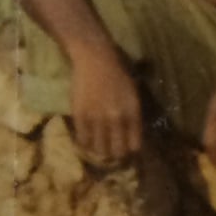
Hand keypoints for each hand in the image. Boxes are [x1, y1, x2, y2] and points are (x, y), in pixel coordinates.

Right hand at [69, 45, 142, 162]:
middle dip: (116, 155)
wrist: (95, 60)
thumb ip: (133, 116)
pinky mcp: (81, 117)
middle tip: (111, 153)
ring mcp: (98, 119)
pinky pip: (83, 140)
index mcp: (133, 113)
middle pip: (118, 151)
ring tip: (99, 150)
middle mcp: (117, 118)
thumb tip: (132, 139)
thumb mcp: (133, 95)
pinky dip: (85, 145)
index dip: (130, 151)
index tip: (126, 151)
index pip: (134, 145)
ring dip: (100, 152)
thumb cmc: (117, 75)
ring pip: (100, 149)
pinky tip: (87, 143)